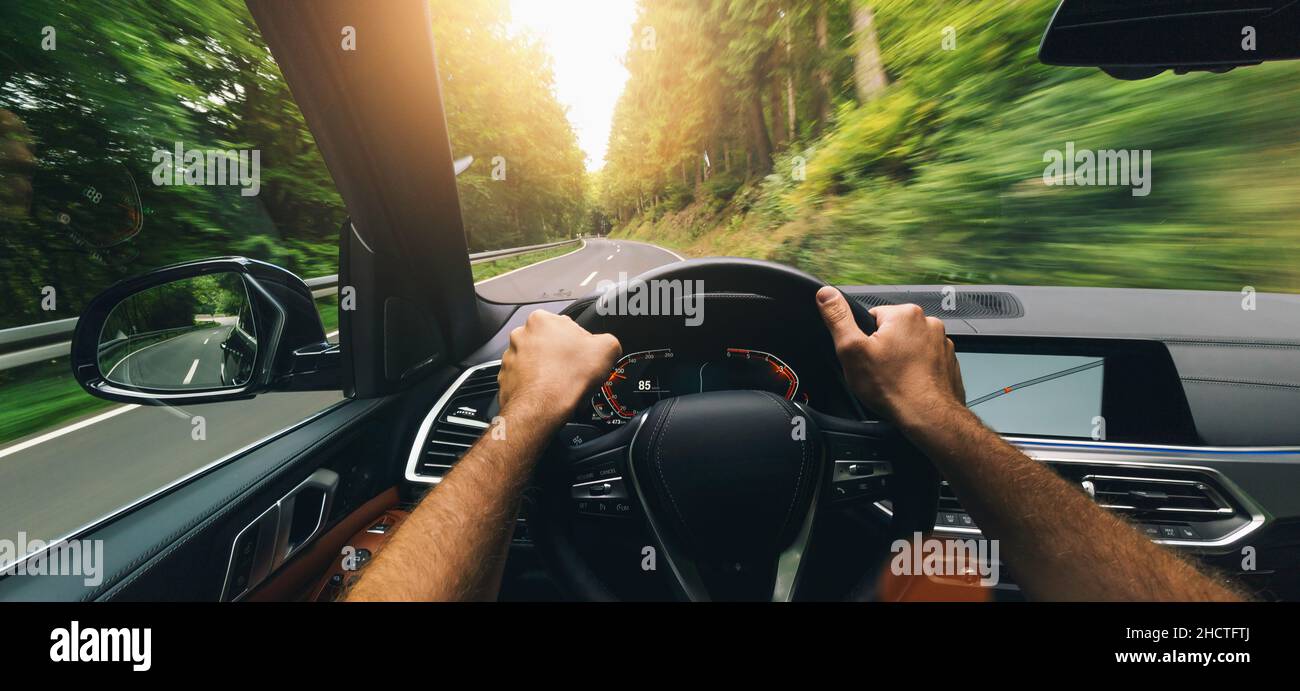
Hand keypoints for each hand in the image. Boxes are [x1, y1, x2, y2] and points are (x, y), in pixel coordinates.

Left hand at [498, 310, 621, 424]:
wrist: (542, 408)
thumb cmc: (567, 377)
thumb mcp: (607, 348)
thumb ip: (609, 340)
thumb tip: (607, 346)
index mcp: (542, 320)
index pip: (568, 327)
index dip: (582, 344)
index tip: (586, 358)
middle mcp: (521, 335)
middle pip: (551, 345)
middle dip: (563, 358)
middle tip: (576, 373)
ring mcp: (511, 357)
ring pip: (537, 363)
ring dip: (550, 372)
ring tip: (563, 386)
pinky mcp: (505, 378)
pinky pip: (526, 380)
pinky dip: (537, 386)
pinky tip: (550, 394)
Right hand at [815, 286, 964, 426]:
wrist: (928, 417)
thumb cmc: (893, 387)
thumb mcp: (852, 350)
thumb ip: (837, 318)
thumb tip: (826, 294)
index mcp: (905, 313)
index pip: (873, 318)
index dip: (864, 340)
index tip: (867, 358)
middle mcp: (928, 322)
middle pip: (892, 331)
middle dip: (883, 349)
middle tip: (880, 371)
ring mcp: (942, 342)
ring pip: (909, 347)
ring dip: (901, 360)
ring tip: (896, 380)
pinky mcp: (948, 361)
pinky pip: (925, 361)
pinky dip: (917, 371)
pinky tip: (910, 384)